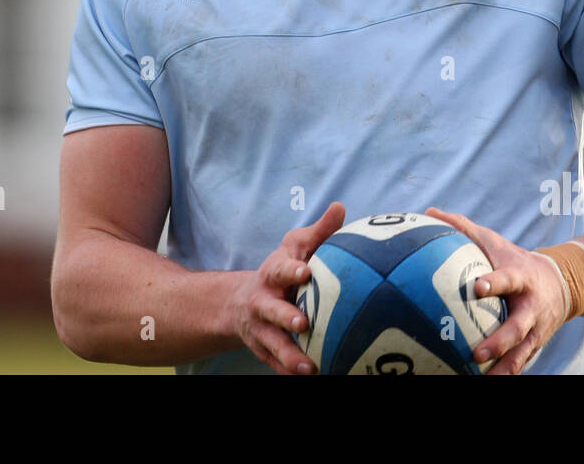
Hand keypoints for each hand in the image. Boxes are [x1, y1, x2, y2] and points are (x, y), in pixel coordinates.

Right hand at [222, 201, 344, 373]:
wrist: (243, 302)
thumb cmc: (283, 270)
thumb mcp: (296, 247)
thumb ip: (318, 232)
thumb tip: (340, 207)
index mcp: (272, 273)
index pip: (279, 269)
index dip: (290, 271)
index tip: (305, 272)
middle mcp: (262, 301)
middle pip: (270, 310)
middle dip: (284, 316)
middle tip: (302, 323)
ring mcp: (260, 328)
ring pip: (272, 343)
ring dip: (289, 355)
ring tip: (309, 366)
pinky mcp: (263, 350)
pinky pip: (274, 363)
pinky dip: (288, 371)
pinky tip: (310, 376)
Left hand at [426, 206, 567, 374]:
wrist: (562, 284)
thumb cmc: (515, 260)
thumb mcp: (495, 242)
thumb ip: (463, 228)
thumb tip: (430, 212)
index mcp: (521, 278)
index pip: (508, 279)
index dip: (494, 282)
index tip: (477, 287)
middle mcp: (531, 307)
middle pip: (517, 326)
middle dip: (499, 341)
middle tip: (476, 352)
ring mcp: (535, 330)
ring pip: (520, 353)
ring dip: (502, 368)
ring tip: (480, 378)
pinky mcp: (533, 346)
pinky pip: (519, 364)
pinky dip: (504, 374)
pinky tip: (484, 381)